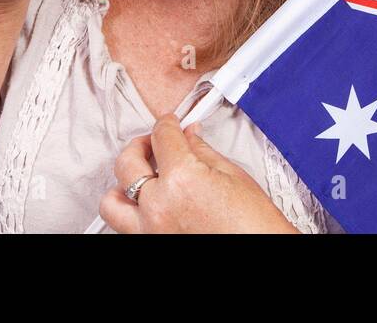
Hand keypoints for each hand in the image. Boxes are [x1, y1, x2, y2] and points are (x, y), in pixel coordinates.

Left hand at [99, 114, 298, 233]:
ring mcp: (150, 231)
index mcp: (181, 180)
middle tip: (154, 144)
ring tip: (142, 178)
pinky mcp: (152, 245)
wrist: (265, 252)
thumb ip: (202, 151)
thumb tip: (188, 136)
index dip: (166, 123)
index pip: (161, 137)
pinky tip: (150, 204)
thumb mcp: (233, 176)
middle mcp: (158, 207)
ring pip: (111, 201)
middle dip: (141, 146)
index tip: (170, 123)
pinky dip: (133, 212)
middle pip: (127, 163)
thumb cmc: (256, 226)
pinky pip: (126, 226)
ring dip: (123, 184)